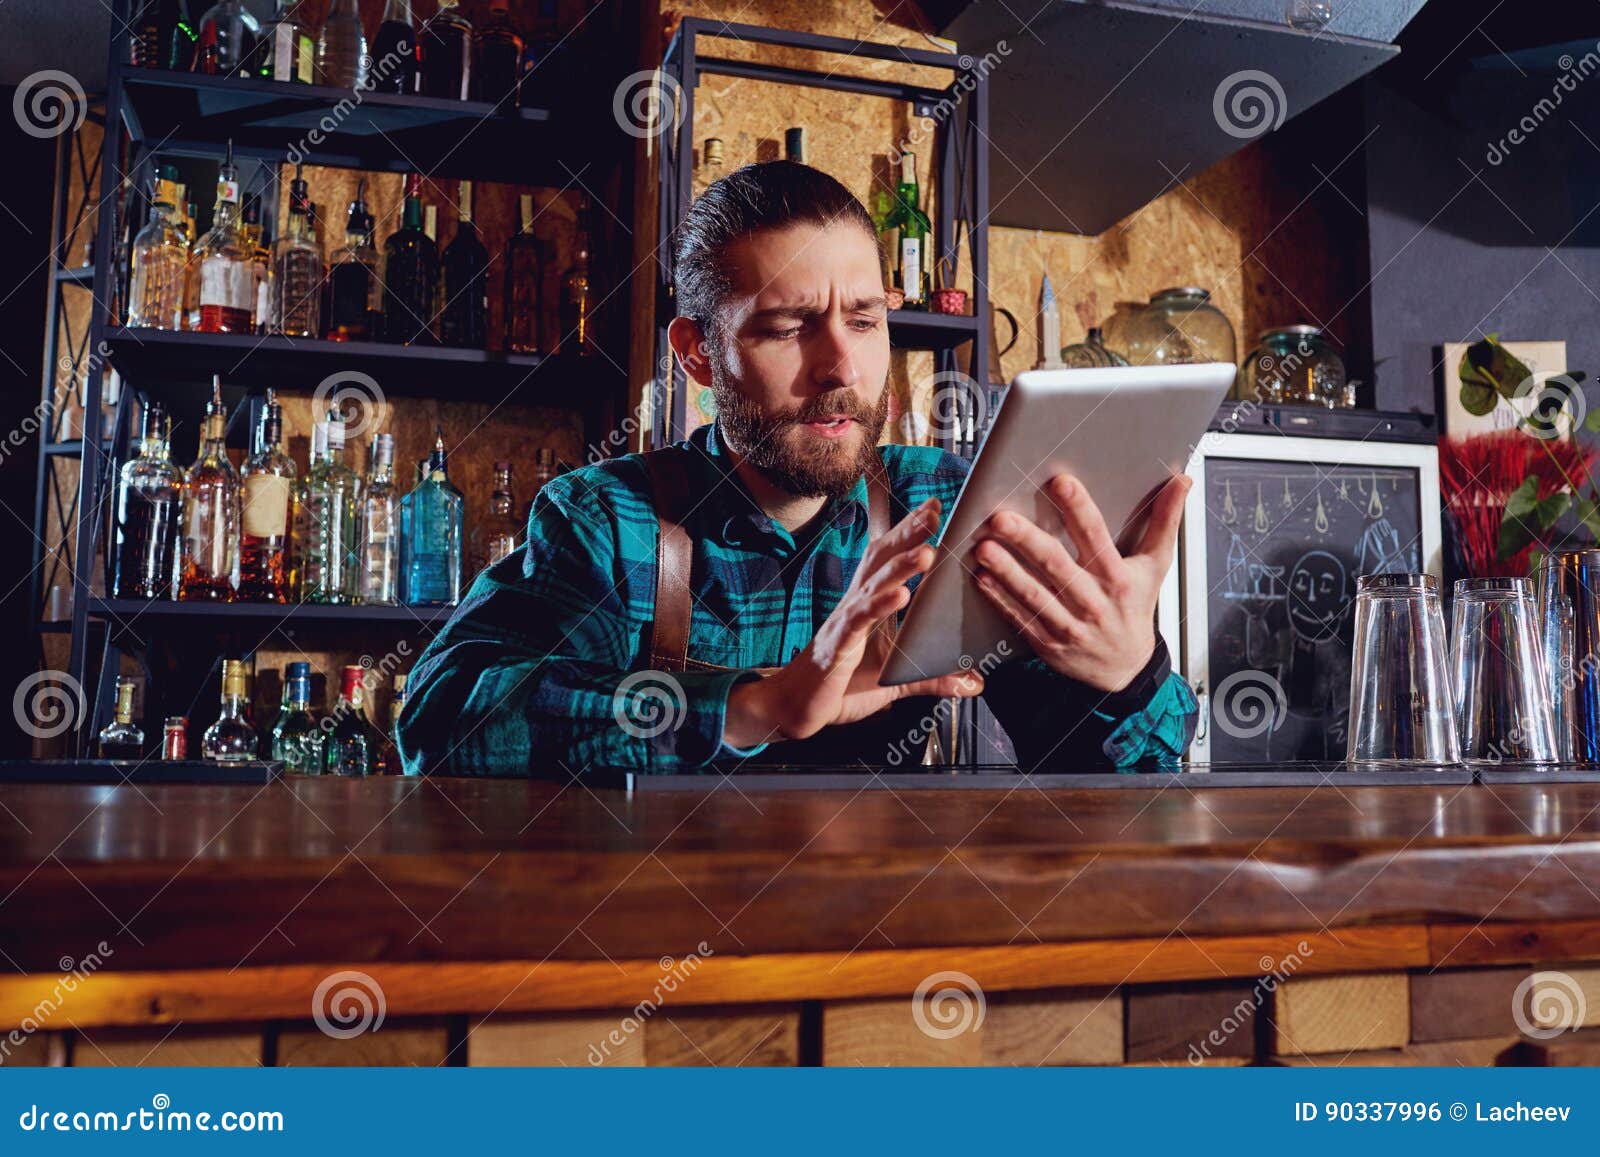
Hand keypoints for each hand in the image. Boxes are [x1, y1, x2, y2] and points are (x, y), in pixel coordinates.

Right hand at [724, 498, 983, 747]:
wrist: (793, 709)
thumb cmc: (840, 687)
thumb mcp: (896, 682)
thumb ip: (934, 678)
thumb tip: (975, 682)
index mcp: (866, 606)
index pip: (888, 559)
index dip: (909, 532)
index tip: (934, 507)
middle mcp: (855, 606)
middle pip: (881, 559)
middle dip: (908, 533)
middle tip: (934, 511)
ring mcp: (844, 624)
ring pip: (873, 586)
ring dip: (901, 567)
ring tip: (928, 552)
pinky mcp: (837, 647)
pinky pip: (859, 621)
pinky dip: (879, 607)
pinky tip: (899, 596)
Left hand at [971, 472, 1191, 692]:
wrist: (1125, 668)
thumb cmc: (1136, 609)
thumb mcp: (1156, 566)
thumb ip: (1165, 522)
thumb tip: (1182, 481)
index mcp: (1118, 579)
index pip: (1097, 537)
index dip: (1079, 509)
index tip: (1061, 483)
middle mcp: (1093, 602)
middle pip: (1057, 566)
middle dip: (1027, 541)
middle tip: (1003, 518)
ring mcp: (1069, 625)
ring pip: (1034, 595)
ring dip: (1007, 571)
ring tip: (984, 547)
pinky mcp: (1048, 643)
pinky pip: (1021, 618)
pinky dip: (1000, 599)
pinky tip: (982, 578)